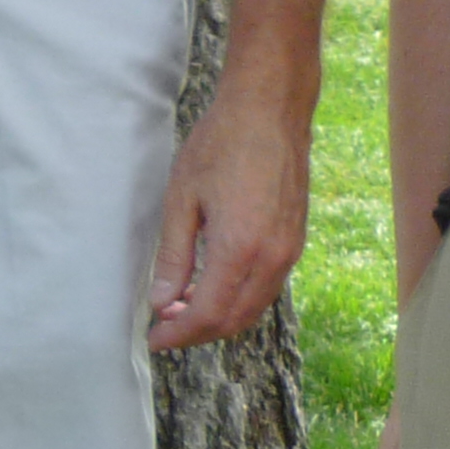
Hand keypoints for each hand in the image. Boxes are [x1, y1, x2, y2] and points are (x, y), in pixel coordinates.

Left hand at [148, 74, 307, 351]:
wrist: (271, 109)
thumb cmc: (222, 144)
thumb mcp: (182, 198)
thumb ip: (173, 256)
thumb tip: (162, 303)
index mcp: (240, 249)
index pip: (208, 315)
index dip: (178, 335)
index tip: (154, 339)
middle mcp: (272, 258)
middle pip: (234, 320)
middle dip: (197, 332)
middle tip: (164, 326)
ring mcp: (289, 250)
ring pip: (254, 307)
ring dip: (219, 317)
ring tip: (182, 307)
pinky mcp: (295, 240)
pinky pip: (267, 287)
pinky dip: (239, 298)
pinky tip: (211, 284)